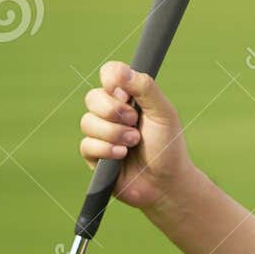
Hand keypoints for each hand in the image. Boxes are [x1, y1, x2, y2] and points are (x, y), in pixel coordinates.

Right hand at [79, 61, 190, 211]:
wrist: (165, 183)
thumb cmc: (168, 146)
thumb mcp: (163, 113)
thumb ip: (145, 88)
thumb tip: (120, 70)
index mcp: (130, 97)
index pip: (109, 74)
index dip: (112, 79)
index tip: (125, 93)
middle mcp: (112, 112)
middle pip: (93, 97)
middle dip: (113, 111)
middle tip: (134, 122)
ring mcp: (101, 133)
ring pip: (87, 122)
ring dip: (113, 133)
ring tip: (134, 143)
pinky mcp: (94, 155)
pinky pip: (86, 145)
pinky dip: (106, 150)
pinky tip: (122, 156)